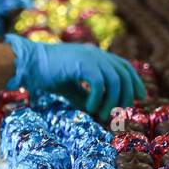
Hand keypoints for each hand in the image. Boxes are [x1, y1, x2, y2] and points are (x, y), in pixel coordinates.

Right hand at [4, 36, 145, 117]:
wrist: (28, 63)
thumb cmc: (48, 76)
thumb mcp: (73, 89)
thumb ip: (89, 97)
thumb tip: (104, 113)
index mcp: (96, 56)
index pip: (124, 67)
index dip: (135, 82)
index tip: (139, 97)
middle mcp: (96, 54)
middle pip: (123, 75)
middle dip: (125, 96)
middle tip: (117, 113)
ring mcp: (90, 56)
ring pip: (114, 81)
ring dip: (111, 101)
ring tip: (101, 114)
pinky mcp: (81, 63)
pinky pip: (99, 83)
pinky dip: (98, 99)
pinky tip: (90, 108)